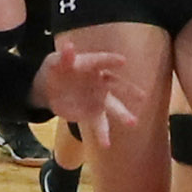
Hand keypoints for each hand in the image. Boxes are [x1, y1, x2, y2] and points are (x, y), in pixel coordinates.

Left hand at [39, 33, 148, 148]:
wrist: (49, 89)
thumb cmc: (56, 70)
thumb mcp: (55, 62)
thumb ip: (64, 57)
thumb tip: (68, 46)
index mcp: (92, 66)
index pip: (103, 62)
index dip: (111, 61)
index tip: (122, 61)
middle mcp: (101, 82)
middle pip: (117, 85)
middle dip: (129, 91)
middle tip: (143, 97)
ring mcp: (99, 99)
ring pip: (113, 107)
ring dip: (123, 114)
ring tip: (133, 123)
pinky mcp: (92, 113)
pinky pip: (100, 124)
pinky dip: (103, 135)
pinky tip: (106, 144)